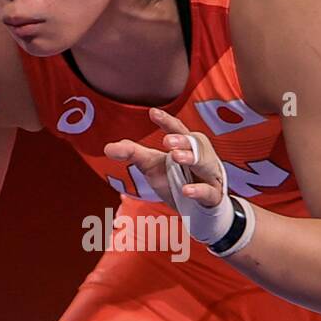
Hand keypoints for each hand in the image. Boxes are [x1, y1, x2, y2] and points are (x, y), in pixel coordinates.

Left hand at [105, 107, 229, 241]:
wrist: (197, 208)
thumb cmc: (175, 179)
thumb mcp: (151, 165)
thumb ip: (133, 153)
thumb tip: (107, 148)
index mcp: (186, 145)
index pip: (178, 129)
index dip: (166, 121)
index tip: (152, 112)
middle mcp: (201, 156)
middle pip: (195, 142)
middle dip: (182, 140)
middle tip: (167, 141)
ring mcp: (209, 176)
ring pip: (205, 163)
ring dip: (191, 158)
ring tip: (175, 156)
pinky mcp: (213, 196)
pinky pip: (209, 192)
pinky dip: (198, 190)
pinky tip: (186, 190)